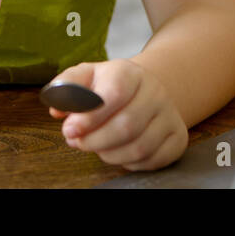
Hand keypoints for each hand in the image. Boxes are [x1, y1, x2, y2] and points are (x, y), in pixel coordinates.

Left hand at [46, 59, 187, 170]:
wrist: (145, 90)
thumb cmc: (108, 86)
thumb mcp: (85, 77)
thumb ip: (67, 87)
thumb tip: (56, 105)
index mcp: (130, 72)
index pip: (115, 93)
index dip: (90, 116)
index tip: (69, 129)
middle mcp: (155, 91)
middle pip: (128, 125)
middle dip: (95, 140)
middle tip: (77, 142)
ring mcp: (170, 115)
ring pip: (139, 147)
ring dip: (109, 154)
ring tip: (96, 146)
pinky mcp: (177, 137)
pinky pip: (152, 160)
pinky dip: (129, 163)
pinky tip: (117, 152)